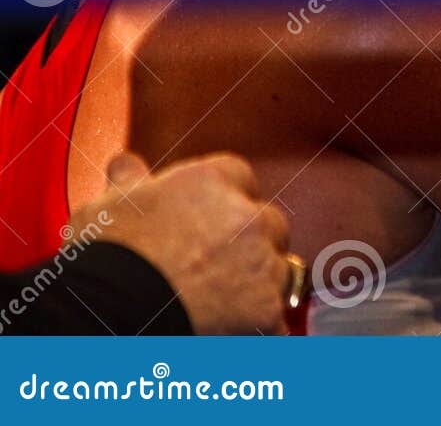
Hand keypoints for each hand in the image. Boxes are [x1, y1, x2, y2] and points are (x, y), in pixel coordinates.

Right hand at [68, 152, 291, 334]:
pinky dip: (257, 329)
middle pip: (268, 225)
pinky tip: (228, 335)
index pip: (239, 180)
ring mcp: (261, 264)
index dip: (222, 204)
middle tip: (212, 270)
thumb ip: (129, 181)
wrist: (104, 315)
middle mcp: (247, 217)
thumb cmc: (102, 259)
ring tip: (215, 306)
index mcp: (212, 182)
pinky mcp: (265, 310)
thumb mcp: (108, 206)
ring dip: (257, 286)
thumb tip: (126, 164)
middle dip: (249, 245)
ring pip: (278, 271)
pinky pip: (275, 319)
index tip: (206, 225)